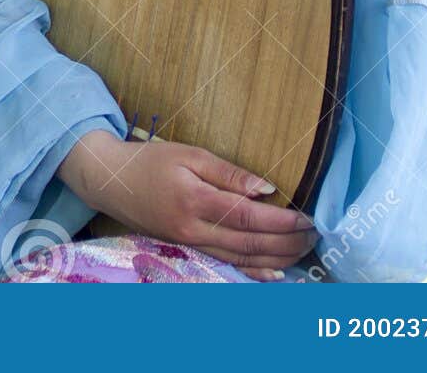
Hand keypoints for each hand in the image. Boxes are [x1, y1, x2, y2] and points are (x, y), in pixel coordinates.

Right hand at [61, 129, 316, 279]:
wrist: (112, 183)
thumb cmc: (151, 161)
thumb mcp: (189, 153)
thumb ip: (228, 172)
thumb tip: (266, 188)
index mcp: (196, 200)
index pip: (247, 217)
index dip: (280, 221)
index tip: (307, 217)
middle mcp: (194, 230)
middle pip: (249, 243)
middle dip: (286, 241)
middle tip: (314, 233)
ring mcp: (190, 245)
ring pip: (241, 259)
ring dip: (277, 258)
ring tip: (304, 249)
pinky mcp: (188, 250)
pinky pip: (226, 266)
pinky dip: (253, 273)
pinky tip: (275, 274)